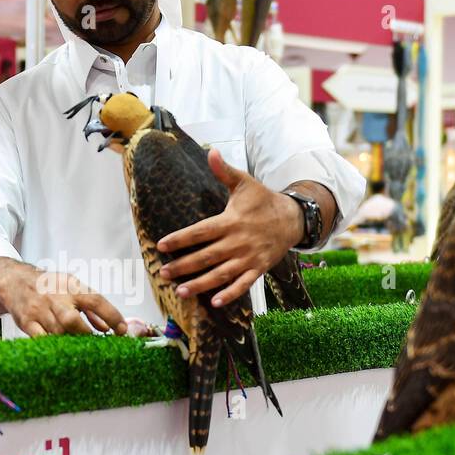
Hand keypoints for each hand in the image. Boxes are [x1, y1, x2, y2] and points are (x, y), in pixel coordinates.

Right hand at [2, 267, 127, 336]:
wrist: (14, 281)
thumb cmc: (48, 286)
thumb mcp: (72, 288)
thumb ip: (90, 309)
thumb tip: (107, 328)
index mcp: (71, 287)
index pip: (96, 301)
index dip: (112, 316)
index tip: (122, 331)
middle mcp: (55, 297)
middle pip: (72, 320)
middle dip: (86, 334)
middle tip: (94, 343)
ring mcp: (39, 310)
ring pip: (57, 333)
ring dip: (70, 342)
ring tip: (78, 347)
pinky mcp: (26, 322)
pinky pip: (41, 339)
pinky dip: (53, 346)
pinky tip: (60, 349)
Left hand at [155, 149, 317, 307]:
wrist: (292, 218)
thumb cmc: (263, 200)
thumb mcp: (244, 183)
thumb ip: (224, 171)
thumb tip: (211, 151)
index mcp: (230, 221)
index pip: (200, 232)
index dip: (180, 239)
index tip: (162, 245)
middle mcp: (237, 241)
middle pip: (206, 256)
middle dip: (183, 266)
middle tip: (164, 273)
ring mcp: (248, 258)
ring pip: (220, 274)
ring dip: (200, 284)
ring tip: (180, 291)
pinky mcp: (257, 269)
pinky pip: (242, 285)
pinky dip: (229, 294)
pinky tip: (213, 303)